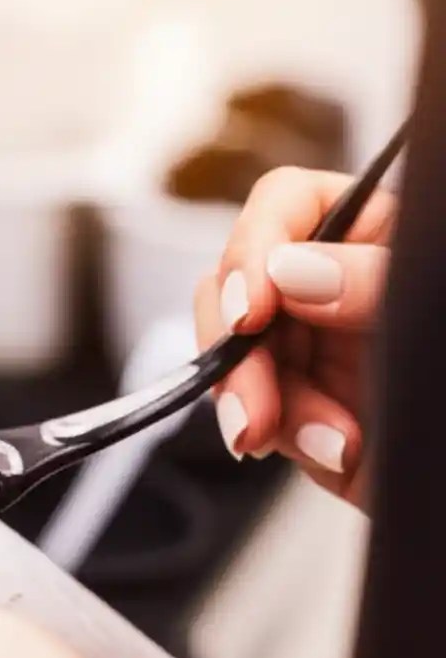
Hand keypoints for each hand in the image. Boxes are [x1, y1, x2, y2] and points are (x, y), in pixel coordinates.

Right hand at [194, 167, 395, 505]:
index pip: (288, 205)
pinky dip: (286, 438)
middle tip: (251, 396)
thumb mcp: (443, 306)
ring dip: (255, 401)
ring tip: (312, 442)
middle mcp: (335, 286)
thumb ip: (373, 281)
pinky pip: (261, 416)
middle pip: (238, 285)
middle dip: (233, 345)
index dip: (254, 249)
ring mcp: (318, 351)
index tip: (249, 311)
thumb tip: (290, 272)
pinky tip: (336, 452)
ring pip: (235, 357)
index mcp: (377, 236)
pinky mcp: (309, 414)